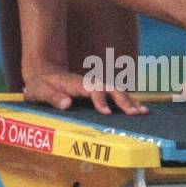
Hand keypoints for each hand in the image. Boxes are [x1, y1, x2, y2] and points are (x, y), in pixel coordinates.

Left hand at [23, 67, 147, 116]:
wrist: (44, 72)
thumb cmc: (41, 84)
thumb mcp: (41, 91)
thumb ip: (52, 98)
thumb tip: (67, 104)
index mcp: (78, 84)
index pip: (94, 90)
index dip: (101, 100)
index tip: (105, 113)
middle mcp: (90, 83)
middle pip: (111, 89)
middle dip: (124, 101)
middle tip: (134, 114)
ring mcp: (95, 86)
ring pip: (117, 91)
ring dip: (130, 101)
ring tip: (144, 112)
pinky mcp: (98, 91)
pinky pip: (116, 95)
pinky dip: (128, 101)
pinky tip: (139, 109)